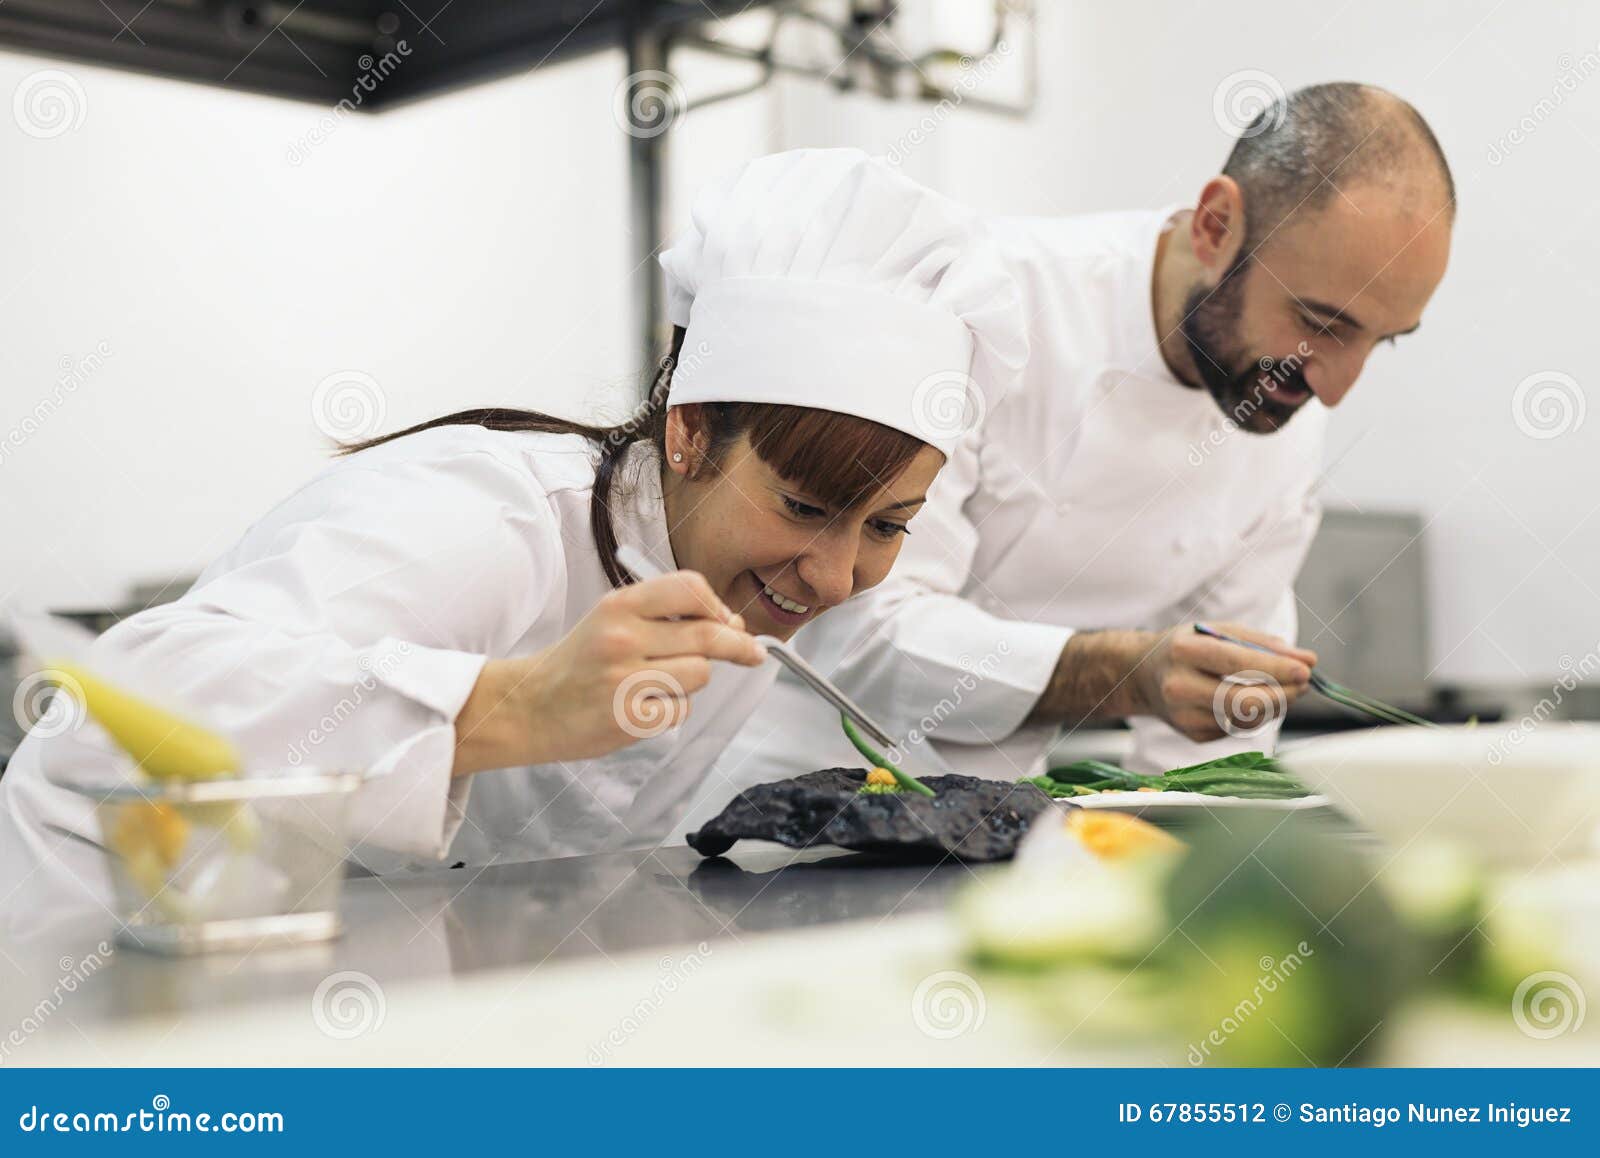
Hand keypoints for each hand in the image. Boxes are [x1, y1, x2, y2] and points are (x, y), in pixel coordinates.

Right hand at [453, 571, 766, 773]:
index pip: (690, 588)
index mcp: (618, 605)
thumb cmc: (579, 663)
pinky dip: (670, 711)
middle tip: (752, 653)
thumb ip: (665, 616)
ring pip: (700, 674)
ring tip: (657, 683)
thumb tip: (731, 625)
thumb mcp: (612, 620)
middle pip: (709, 636)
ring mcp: (626, 681)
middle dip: (739, 646)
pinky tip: (641, 706)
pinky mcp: (630, 719)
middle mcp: (622, 638)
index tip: (728, 620)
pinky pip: (680, 710)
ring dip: (691, 681)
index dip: (718, 605)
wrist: (529, 707)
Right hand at [1131, 622, 1315, 741]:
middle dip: (1283, 694)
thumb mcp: (1218, 631)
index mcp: (1184, 650)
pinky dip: (1255, 715)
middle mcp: (1179, 686)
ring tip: (1281, 689)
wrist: (1143, 674)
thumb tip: (1307, 660)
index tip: (1306, 669)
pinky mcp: (1192, 734)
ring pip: (1245, 719)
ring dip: (1274, 706)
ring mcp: (1183, 715)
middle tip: (1304, 684)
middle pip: (1242, 700)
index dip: (1276, 668)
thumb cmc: (1187, 647)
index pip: (1237, 663)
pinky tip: (1250, 701)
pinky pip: (1238, 729)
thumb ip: (1263, 644)